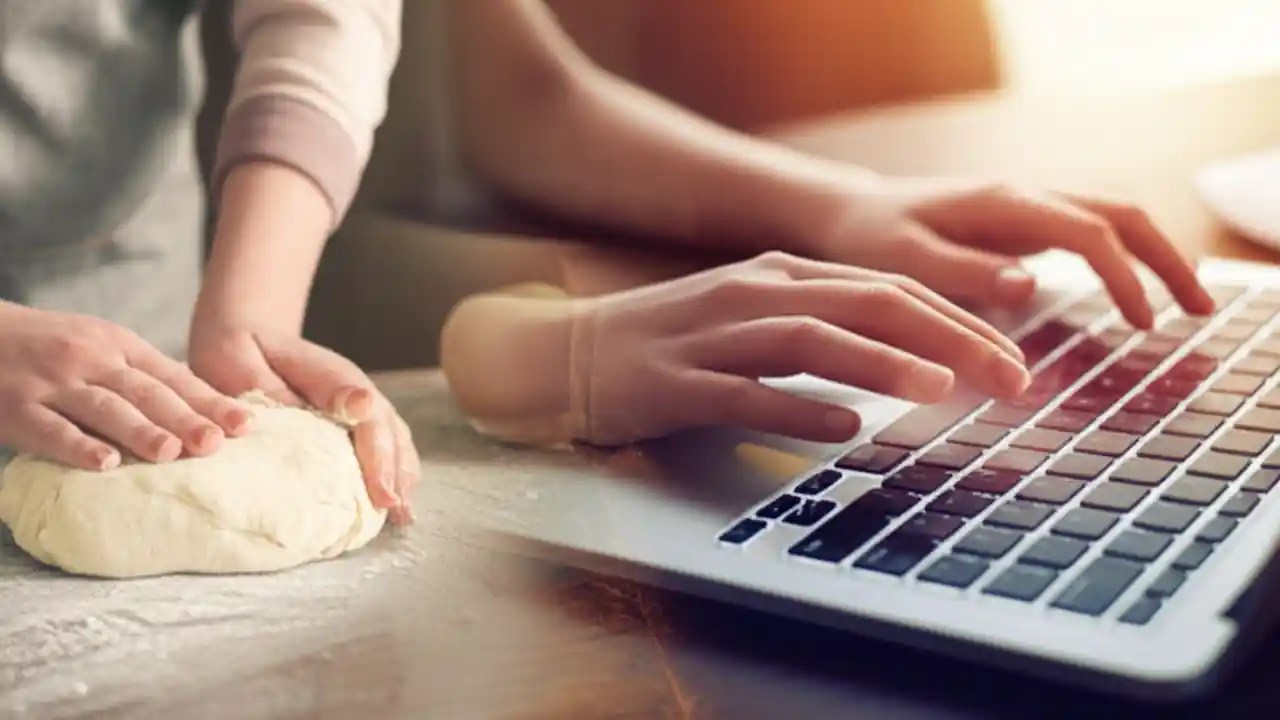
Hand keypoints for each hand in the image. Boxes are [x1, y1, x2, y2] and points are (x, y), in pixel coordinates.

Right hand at [0, 303, 249, 469]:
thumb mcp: (99, 344)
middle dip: (185, 418)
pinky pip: (50, 429)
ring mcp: (52, 383)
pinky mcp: (15, 407)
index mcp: (118, 345)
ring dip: (140, 431)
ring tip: (172, 453)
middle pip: (146, 392)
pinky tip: (105, 464)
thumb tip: (204, 408)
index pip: (172, 376)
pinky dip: (78, 446)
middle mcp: (90, 359)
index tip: (244, 425)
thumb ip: (143, 374)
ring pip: (104, 408)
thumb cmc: (49, 346)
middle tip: (217, 443)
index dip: (208, 402)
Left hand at [189, 325, 418, 524]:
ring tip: (403, 513)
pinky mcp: (354, 418)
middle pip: (386, 428)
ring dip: (401, 474)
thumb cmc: (239, 348)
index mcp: (329, 374)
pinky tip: (395, 502)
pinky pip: (385, 443)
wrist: (246, 332)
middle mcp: (353, 388)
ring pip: (394, 436)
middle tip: (393, 508)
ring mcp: (359, 402)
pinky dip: (394, 472)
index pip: (363, 412)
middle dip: (393, 470)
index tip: (380, 487)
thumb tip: (313, 413)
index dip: (374, 450)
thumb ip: (275, 386)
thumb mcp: (243, 357)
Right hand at [567, 251, 1030, 444]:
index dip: (959, 322)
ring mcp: (712, 337)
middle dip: (949, 340)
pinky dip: (796, 408)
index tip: (1013, 360)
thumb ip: (824, 326)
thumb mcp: (753, 316)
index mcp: (780, 275)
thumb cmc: (673, 342)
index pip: (889, 290)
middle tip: (1011, 380)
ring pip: (810, 340)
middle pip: (867, 307)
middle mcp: (753, 294)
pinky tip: (842, 429)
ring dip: (880, 364)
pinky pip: (744, 394)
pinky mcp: (675, 383)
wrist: (568, 352)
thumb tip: (911, 357)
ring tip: (941, 390)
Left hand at [811, 178, 1214, 328]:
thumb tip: (1030, 285)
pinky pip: (1090, 230)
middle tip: (1200, 311)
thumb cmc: (871, 239)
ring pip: (1112, 217)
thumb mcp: (905, 261)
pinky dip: (1125, 256)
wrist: (848, 213)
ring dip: (1155, 254)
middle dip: (1166, 259)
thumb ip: (965, 271)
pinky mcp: (1022, 221)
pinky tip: (1136, 291)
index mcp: (1002, 203)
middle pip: (1120, 213)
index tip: (1142, 322)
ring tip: (1187, 306)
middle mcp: (1024, 196)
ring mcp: (1026, 205)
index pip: (1087, 233)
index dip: (1123, 276)